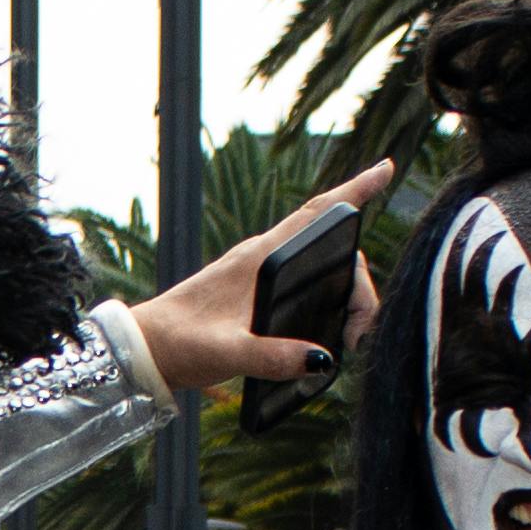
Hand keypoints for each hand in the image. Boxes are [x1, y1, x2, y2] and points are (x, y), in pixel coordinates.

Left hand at [117, 169, 396, 396]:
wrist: (144, 349)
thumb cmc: (180, 344)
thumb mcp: (228, 353)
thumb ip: (273, 358)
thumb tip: (322, 360)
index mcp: (260, 259)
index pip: (317, 214)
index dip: (354, 191)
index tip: (386, 169)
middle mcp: (262, 258)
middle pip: (331, 253)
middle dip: (359, 286)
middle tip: (359, 334)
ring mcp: (258, 274)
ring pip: (318, 268)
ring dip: (345, 295)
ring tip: (350, 337)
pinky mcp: (252, 292)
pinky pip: (302, 282)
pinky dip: (325, 297)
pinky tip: (331, 328)